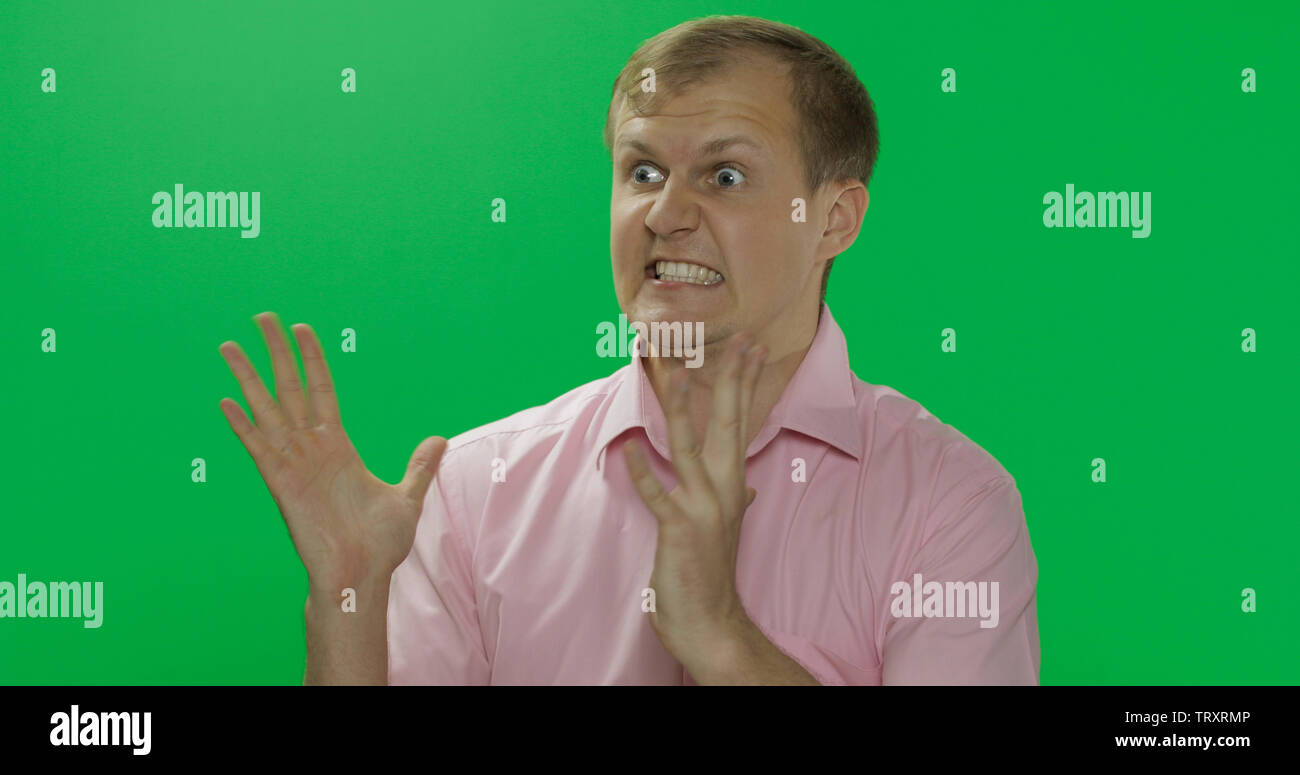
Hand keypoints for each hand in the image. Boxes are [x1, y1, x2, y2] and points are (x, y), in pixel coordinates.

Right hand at [218, 312, 445, 590]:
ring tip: (229, 346)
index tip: (302, 329)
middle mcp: (312, 449)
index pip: (322, 391)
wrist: (362, 577)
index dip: (313, 359)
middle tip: (262, 317)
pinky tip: (225, 402)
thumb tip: (439, 440)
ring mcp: (294, 464)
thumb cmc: (379, 545)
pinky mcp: (281, 485)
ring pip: (267, 410)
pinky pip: (258, 448)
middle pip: (289, 388)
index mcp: (338, 447)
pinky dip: (242, 426)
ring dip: (247, 378)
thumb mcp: (407, 496)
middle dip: (276, 352)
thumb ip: (419, 466)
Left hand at [623, 333, 766, 665]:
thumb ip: (736, 499)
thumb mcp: (727, 529)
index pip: (743, 423)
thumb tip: (749, 483)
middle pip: (729, 424)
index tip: (753, 349)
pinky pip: (657, 495)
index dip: (746, 385)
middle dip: (732, 381)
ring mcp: (703, 508)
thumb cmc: (710, 572)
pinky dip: (642, 472)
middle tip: (742, 342)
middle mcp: (724, 490)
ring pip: (690, 448)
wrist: (710, 620)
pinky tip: (629, 447)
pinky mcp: (679, 529)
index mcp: (732, 484)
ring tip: (674, 373)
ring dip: (681, 410)